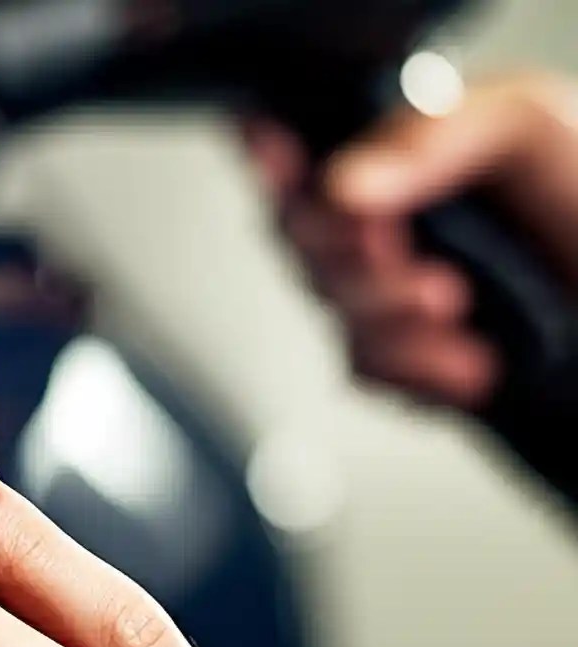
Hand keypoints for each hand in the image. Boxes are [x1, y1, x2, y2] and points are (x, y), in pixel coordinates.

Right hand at [244, 72, 577, 408]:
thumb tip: (341, 186)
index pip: (296, 151)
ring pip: (330, 310)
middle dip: (347, 254)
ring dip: (387, 316)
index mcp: (392, 149)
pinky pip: (366, 369)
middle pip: (299, 238)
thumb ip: (426, 138)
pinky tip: (469, 359)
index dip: (272, 163)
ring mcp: (387, 289)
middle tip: (400, 251)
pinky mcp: (408, 356)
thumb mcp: (521, 128)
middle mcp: (378, 217)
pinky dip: (415, 370)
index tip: (286, 171)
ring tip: (453, 305)